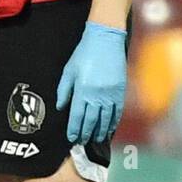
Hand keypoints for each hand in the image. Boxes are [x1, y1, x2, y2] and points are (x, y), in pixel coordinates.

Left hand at [56, 21, 126, 144]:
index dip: (74, 129)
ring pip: (105, 119)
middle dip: (86, 133)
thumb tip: (60, 107)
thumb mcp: (69, 70)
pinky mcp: (120, 91)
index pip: (77, 116)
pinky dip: (113, 122)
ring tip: (95, 139)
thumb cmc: (84, 53)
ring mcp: (110, 94)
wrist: (106, 39)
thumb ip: (63, 90)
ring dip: (100, 131)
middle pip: (91, 121)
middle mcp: (96, 95)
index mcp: (82, 90)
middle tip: (82, 142)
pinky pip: (117, 112)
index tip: (72, 138)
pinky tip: (110, 129)